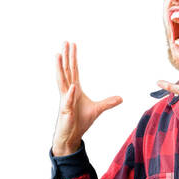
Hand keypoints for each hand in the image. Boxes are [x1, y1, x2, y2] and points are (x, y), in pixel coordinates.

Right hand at [52, 42, 122, 156]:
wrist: (70, 136)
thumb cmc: (79, 121)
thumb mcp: (97, 110)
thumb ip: (108, 103)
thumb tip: (121, 98)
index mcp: (74, 89)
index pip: (73, 70)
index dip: (73, 58)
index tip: (73, 45)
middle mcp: (68, 92)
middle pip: (66, 71)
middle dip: (66, 56)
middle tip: (65, 42)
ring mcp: (65, 101)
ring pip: (62, 82)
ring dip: (60, 69)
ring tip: (58, 55)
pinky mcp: (66, 112)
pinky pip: (68, 102)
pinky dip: (70, 94)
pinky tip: (73, 87)